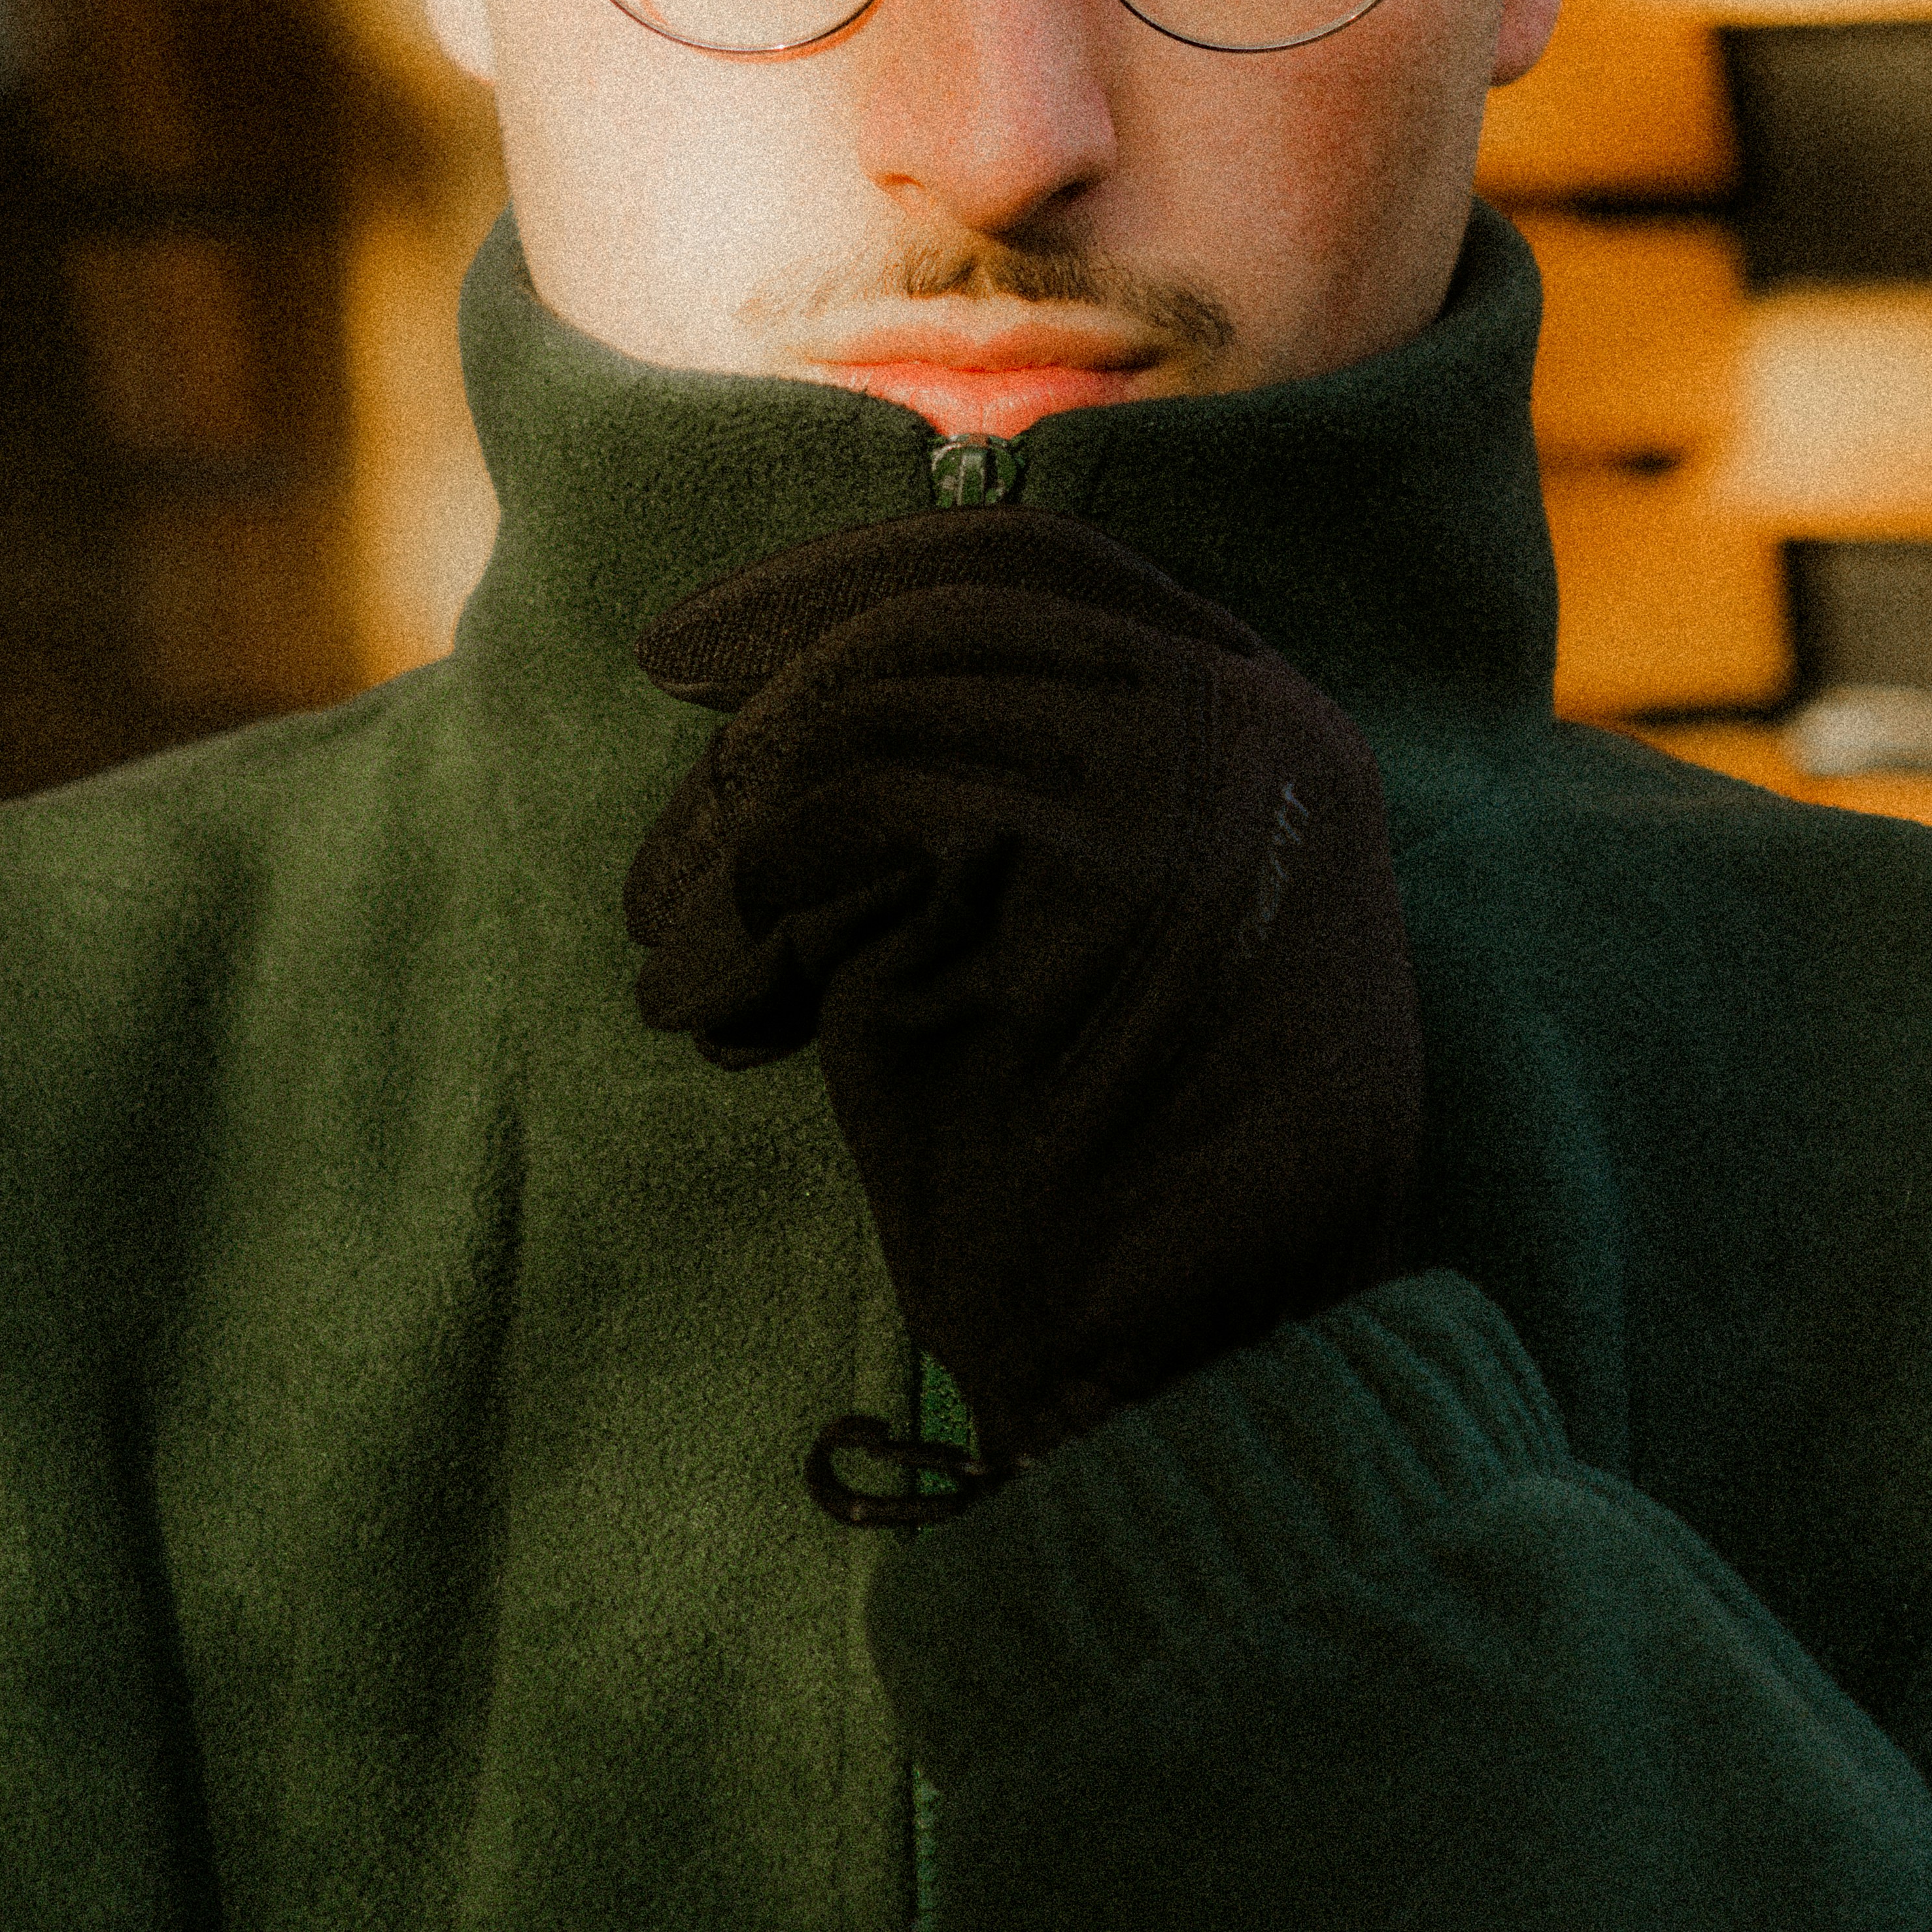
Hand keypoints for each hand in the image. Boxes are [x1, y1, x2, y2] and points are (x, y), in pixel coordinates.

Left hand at [624, 508, 1422, 1469]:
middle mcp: (1243, 719)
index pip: (1037, 560)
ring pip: (871, 716)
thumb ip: (1041, 795)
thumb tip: (811, 699)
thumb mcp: (1105, 943)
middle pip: (939, 622)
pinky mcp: (1083, 864)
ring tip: (668, 947)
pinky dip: (740, 914)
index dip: (850, 577)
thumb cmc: (1135, 1184)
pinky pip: (840, 823)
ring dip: (728, 834)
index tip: (703, 639)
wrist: (1207, 1371)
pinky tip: (708, 1013)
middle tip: (659, 787)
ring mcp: (1174, 780)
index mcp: (1271, 722)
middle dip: (765, 690)